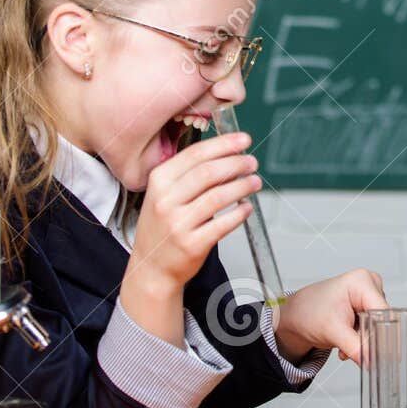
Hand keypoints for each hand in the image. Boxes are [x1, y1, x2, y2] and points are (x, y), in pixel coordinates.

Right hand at [124, 131, 259, 298]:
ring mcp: (178, 223)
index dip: (223, 145)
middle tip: (251, 162)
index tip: (242, 140)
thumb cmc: (162, 227)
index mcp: (158, 181)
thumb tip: (226, 155)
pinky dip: (239, 213)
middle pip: (208, 173)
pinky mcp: (192, 245)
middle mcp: (165, 200)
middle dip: (236, 163)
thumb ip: (187, 175)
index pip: (195, 155)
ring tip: (254, 182)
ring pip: (218, 197)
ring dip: (242, 186)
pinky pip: (223, 224)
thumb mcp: (163, 195)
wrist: (151, 267)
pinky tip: (247, 207)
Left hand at [274, 268, 387, 362]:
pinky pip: (373, 327)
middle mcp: (369, 284)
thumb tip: (373, 361)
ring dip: (362, 340)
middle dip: (367, 338)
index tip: (379, 354)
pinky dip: (360, 337)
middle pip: (382, 320)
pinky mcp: (367, 304)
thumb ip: (356, 348)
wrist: (297, 315)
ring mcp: (369, 294)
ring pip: (378, 326)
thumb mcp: (333, 332)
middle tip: (348, 346)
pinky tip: (346, 338)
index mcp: (362, 281)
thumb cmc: (308, 313)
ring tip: (342, 341)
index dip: (382, 334)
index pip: (384, 312)